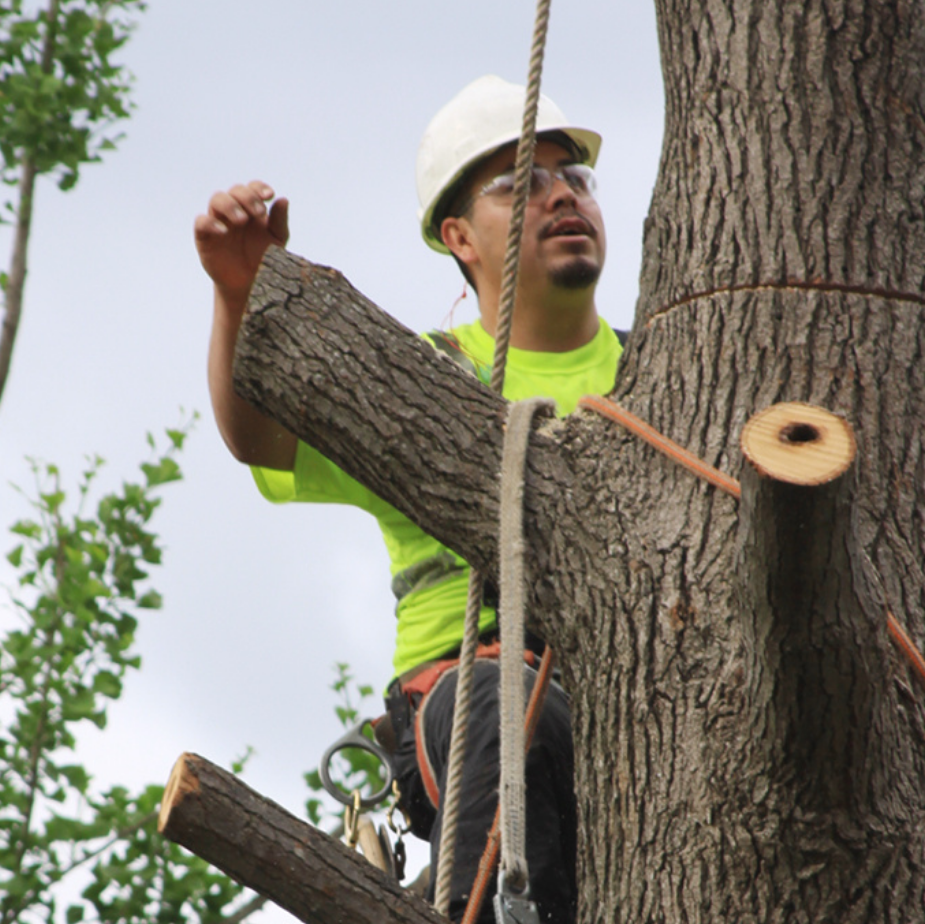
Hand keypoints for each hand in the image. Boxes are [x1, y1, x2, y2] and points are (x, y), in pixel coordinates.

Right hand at [194, 180, 288, 299]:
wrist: (250, 284)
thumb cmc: (264, 258)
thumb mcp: (276, 240)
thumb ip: (279, 221)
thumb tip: (283, 200)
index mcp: (251, 208)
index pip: (252, 188)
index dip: (259, 188)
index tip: (269, 195)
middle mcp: (233, 210)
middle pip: (235, 190)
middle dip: (247, 197)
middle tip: (259, 213)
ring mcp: (218, 221)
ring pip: (217, 199)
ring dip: (230, 205)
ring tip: (242, 220)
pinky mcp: (204, 236)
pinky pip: (201, 222)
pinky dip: (210, 222)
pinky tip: (224, 231)